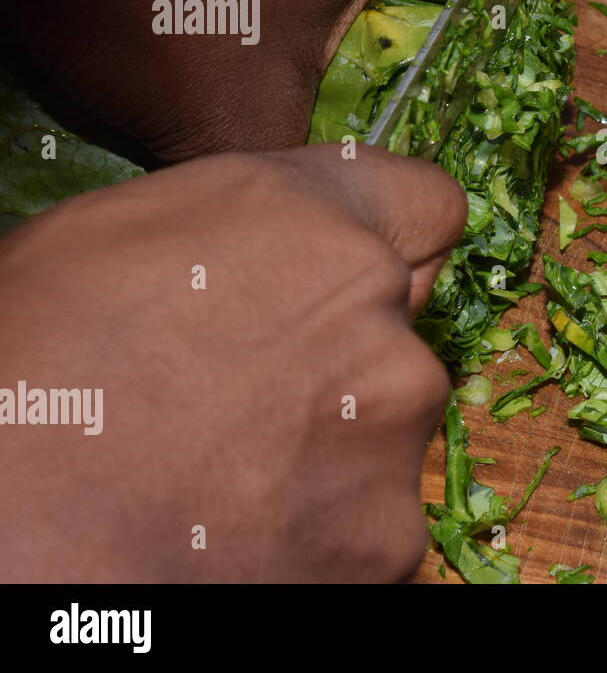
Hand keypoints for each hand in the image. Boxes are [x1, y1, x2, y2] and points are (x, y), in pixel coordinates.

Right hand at [0, 144, 465, 580]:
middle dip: (339, 355)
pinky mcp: (386, 541)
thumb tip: (283, 253)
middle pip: (397, 330)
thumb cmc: (20, 371)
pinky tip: (235, 535)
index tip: (348, 275)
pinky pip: (368, 521)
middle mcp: (382, 325)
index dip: (385, 240)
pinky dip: (321, 530)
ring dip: (331, 447)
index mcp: (316, 230)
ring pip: (385, 429)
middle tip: (236, 398)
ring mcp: (393, 440)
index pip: (426, 205)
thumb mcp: (112, 241)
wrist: (6, 535)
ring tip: (219, 476)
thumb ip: (246, 234)